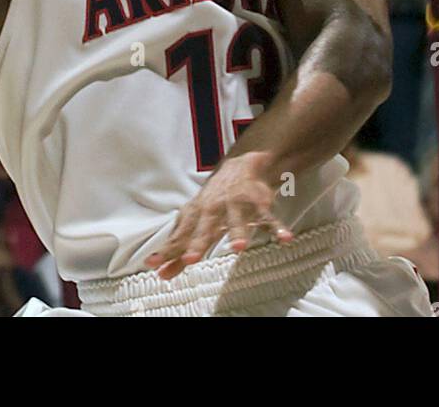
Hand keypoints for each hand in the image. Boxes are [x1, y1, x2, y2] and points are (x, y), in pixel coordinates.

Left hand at [145, 151, 292, 279]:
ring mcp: (238, 204)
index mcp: (197, 213)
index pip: (181, 235)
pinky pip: (269, 217)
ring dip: (238, 231)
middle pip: (205, 226)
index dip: (168, 249)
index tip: (154, 264)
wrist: (241, 165)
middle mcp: (215, 207)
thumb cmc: (213, 201)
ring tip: (238, 248)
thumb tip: (160, 273)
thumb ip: (179, 247)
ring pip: (238, 218)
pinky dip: (277, 227)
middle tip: (190, 258)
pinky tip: (285, 239)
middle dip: (199, 242)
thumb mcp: (193, 221)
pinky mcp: (259, 203)